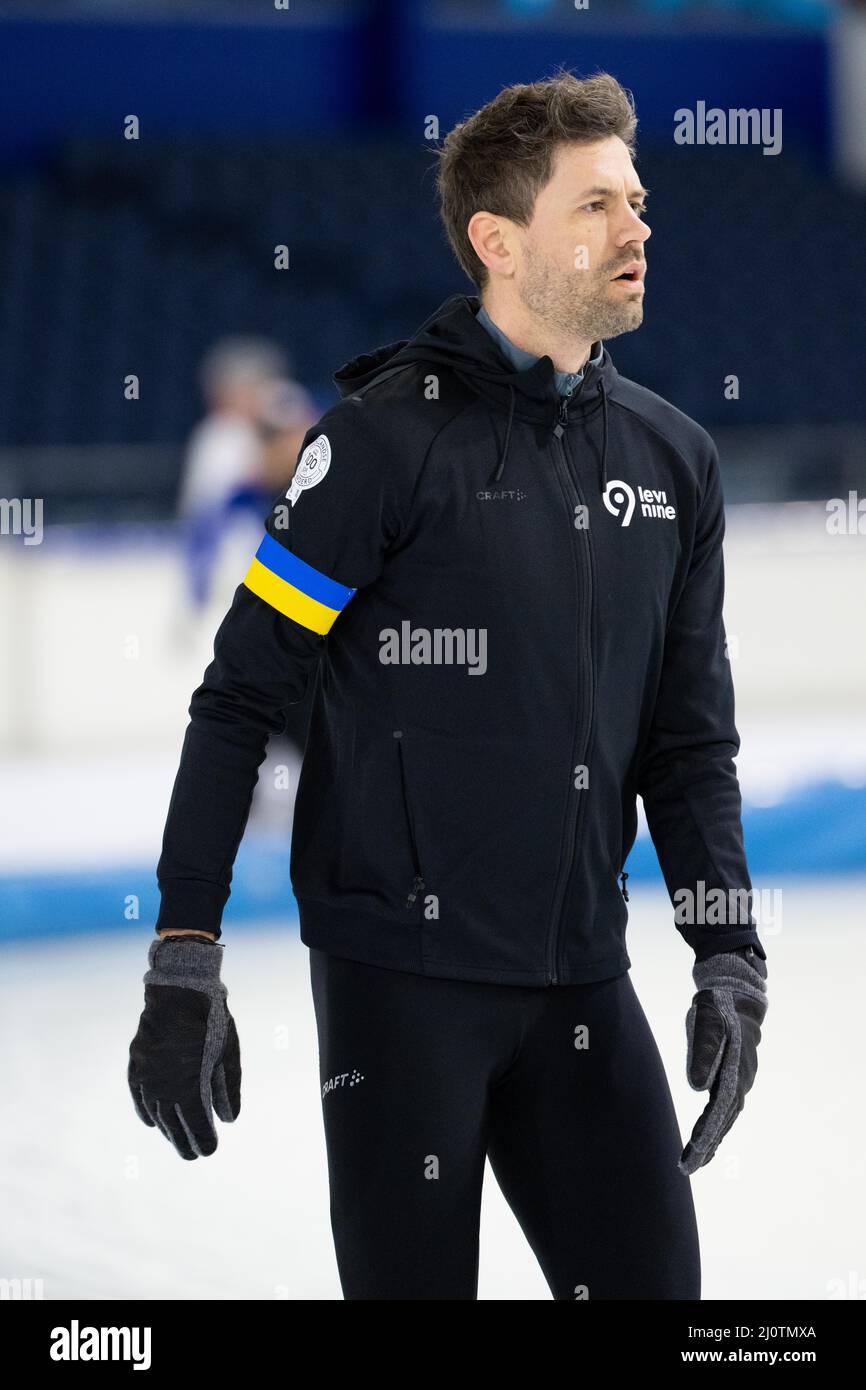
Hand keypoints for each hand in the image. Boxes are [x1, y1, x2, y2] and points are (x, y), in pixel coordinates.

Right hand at [128, 935, 240, 1159]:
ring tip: (175, 1141)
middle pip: (173, 1124)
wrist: (179, 989)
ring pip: (155, 1112)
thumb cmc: (210, 1019)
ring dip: (165, 1130)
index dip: (202, 1140)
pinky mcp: (137, 1063)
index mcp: (188, 1085)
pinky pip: (139, 1095)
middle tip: (193, 1156)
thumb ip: (227, 1088)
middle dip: (183, 1142)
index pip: (195, 1124)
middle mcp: (163, 1086)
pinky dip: (146, 1110)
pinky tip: (151, 1122)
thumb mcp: (227, 1053)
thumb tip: (228, 1119)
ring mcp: (146, 1075)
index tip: (209, 1151)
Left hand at [679, 946, 766, 1174]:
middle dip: (707, 1146)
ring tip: (696, 1161)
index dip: (706, 1134)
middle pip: (724, 1121)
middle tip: (688, 1168)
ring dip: (713, 1139)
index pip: (719, 1111)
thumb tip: (697, 1087)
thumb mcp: (706, 1024)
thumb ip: (702, 1054)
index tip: (693, 1153)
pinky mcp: (736, 1077)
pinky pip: (727, 1108)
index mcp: (734, 1072)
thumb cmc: (716, 1009)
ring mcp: (741, 1080)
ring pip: (727, 1117)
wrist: (735, 994)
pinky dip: (717, 1125)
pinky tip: (708, 1137)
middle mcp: (742, 1081)